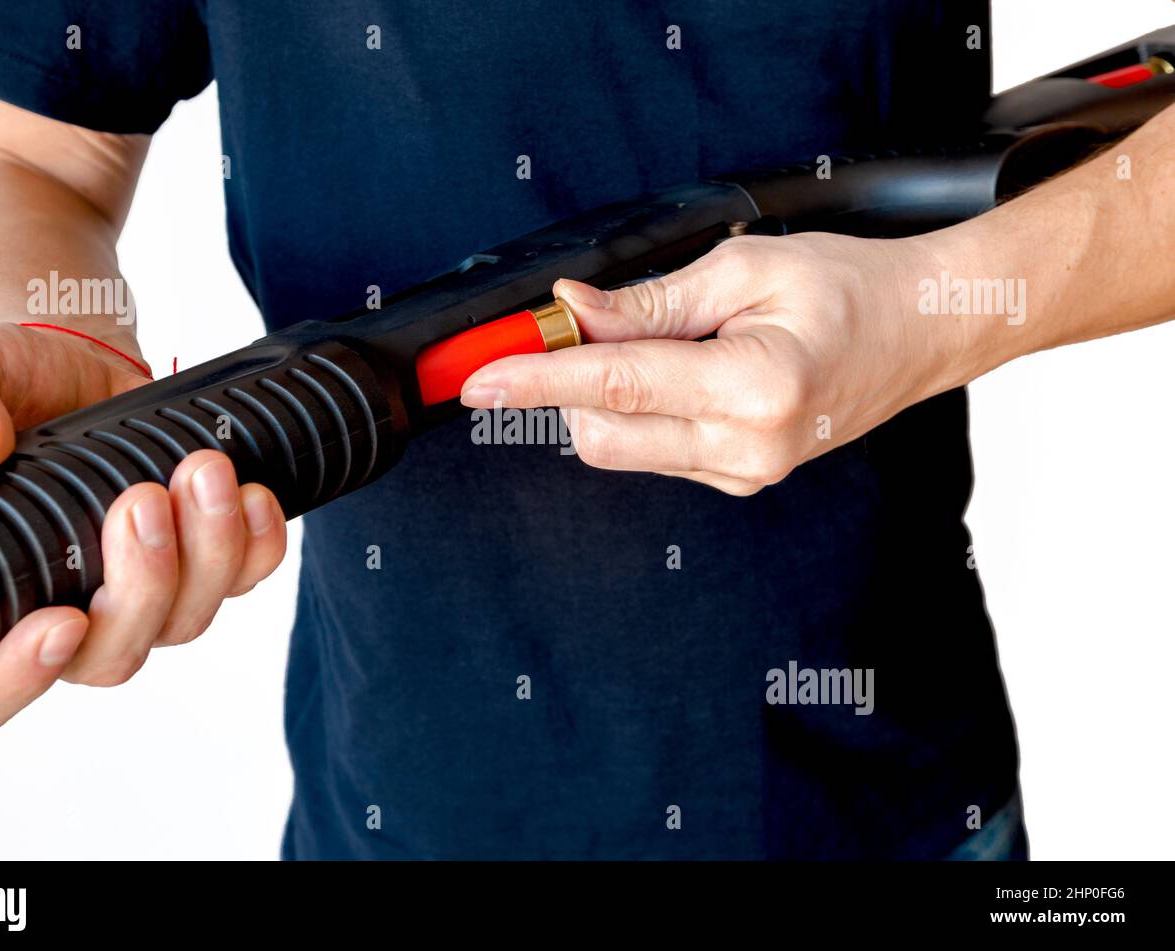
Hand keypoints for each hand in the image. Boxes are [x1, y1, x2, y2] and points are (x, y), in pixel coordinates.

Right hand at [0, 322, 286, 728]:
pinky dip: (257, 543)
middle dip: (142, 585)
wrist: (74, 355)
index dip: (21, 677)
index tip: (62, 621)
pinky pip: (244, 579)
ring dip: (207, 551)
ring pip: (186, 621)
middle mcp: (62, 610)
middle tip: (144, 500)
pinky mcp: (200, 562)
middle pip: (111, 658)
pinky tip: (250, 493)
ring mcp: (140, 593)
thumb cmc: (4, 380)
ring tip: (203, 471)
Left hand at [461, 232, 967, 494]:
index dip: (537, 379)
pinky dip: (641, 412)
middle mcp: (747, 447)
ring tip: (668, 341)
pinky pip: (655, 452)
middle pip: (601, 432)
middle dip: (568, 383)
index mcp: (755, 388)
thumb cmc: (850, 290)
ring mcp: (744, 472)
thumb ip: (649, 302)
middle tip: (569, 327)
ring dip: (607, 397)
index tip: (480, 378)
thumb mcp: (746, 270)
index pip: (616, 386)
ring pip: (621, 447)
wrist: (921, 332)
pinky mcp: (740, 479)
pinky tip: (687, 372)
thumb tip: (574, 312)